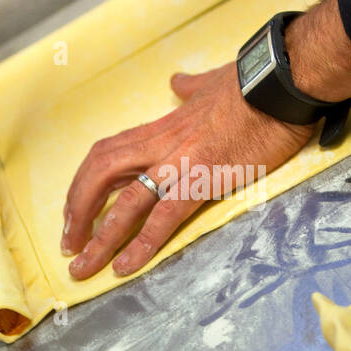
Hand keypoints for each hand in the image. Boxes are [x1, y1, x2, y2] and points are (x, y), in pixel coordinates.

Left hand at [62, 0, 350, 278]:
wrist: (281, 84)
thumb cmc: (253, 83)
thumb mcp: (211, 82)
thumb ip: (190, 87)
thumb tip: (178, 82)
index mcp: (162, 126)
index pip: (107, 154)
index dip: (85, 182)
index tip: (76, 208)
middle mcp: (161, 145)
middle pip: (100, 176)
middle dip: (78, 211)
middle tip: (69, 244)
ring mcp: (178, 163)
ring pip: (123, 204)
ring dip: (98, 239)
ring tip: (83, 268)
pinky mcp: (202, 180)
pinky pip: (163, 218)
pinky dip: (141, 245)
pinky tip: (126, 268)